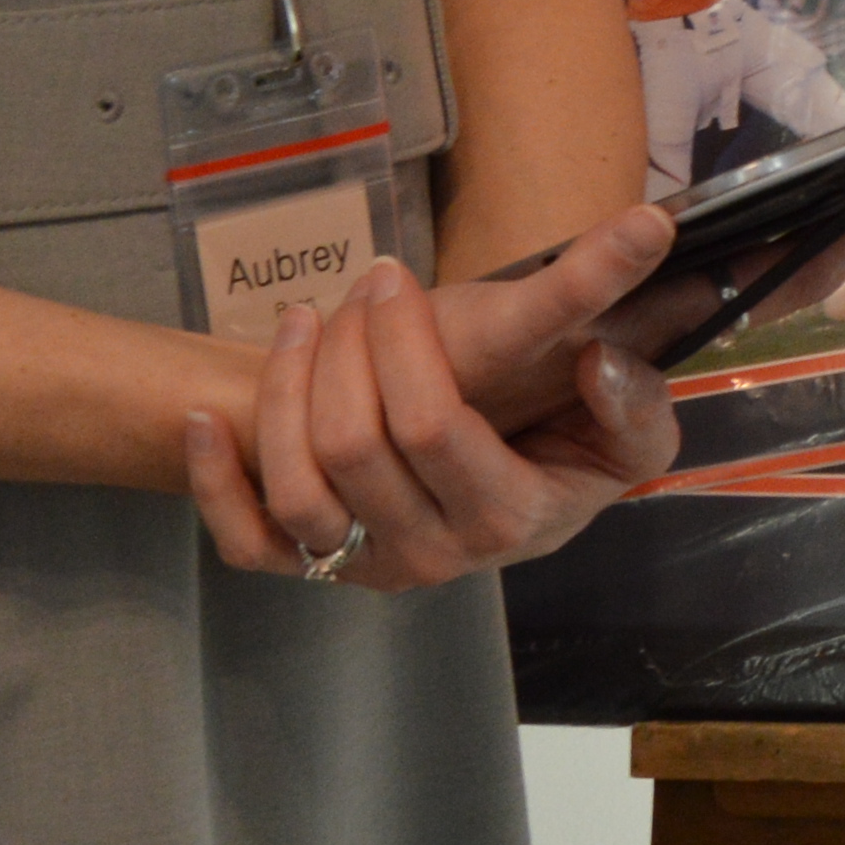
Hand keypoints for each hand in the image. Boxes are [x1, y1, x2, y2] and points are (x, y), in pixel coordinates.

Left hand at [181, 208, 681, 594]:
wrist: (533, 499)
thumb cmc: (574, 450)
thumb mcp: (637, 432)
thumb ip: (635, 395)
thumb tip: (600, 358)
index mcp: (506, 517)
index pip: (430, 424)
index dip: (401, 342)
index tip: (396, 275)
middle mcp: (432, 557)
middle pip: (351, 447)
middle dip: (346, 347)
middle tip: (362, 287)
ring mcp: (367, 568)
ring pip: (295, 485)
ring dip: (283, 389)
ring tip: (303, 320)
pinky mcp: (316, 569)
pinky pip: (246, 542)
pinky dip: (214, 483)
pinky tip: (207, 417)